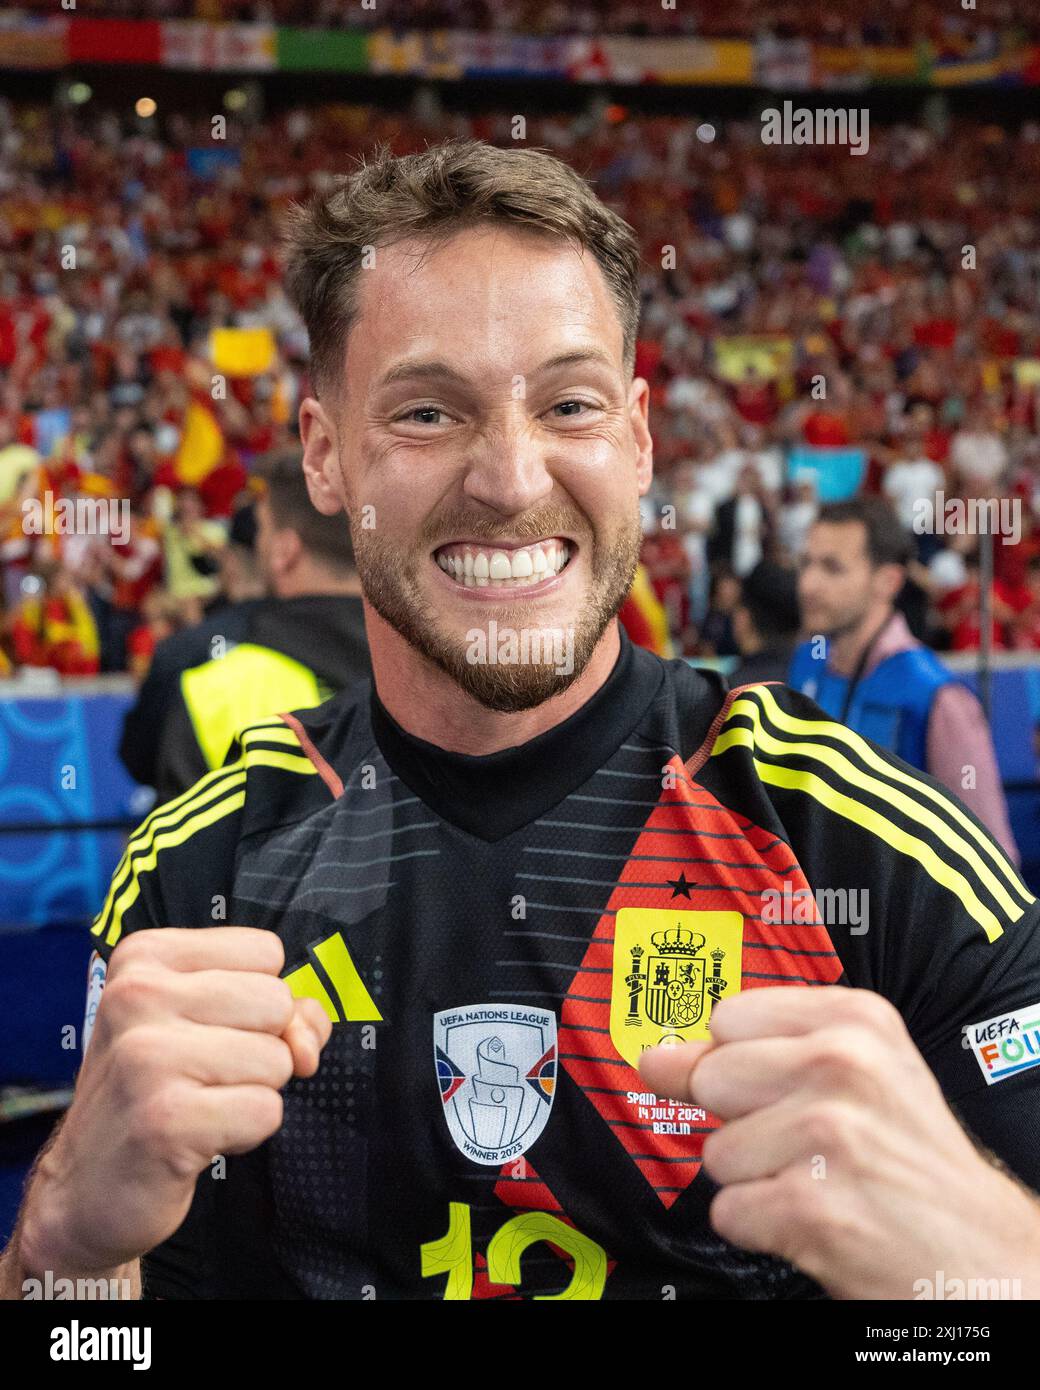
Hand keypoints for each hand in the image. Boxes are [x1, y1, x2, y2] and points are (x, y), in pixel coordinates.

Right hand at [19, 927, 330, 1278]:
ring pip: (277, 1058)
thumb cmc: (151, 1094)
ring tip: (199, 1106)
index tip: (213, 1032)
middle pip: (277, 1002)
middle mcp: (138, 996)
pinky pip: (266, 1111)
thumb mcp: (204, 1025)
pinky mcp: (166, 1119)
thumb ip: (278, 1010)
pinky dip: (246, 1133)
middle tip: (205, 1077)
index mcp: (145, 957)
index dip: (258, 1001)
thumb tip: (308, 1037)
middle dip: (261, 1048)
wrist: (88, 1188)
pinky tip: (198, 1137)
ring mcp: (147, 1057)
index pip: (265, 952)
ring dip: (253, 1093)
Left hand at [639, 986, 1039, 1298]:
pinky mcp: (809, 1205)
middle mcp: (842, 1064)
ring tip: (821, 1183)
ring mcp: (826, 1134)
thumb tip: (653, 1056)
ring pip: (716, 1151)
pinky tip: (818, 1221)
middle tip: (808, 1146)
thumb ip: (751, 1054)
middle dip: (743, 1122)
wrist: (983, 1254)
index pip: (728, 1018)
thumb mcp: (856, 1076)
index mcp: (855, 1018)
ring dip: (756, 1181)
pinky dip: (762, 1228)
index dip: (744, 1063)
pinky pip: (728, 1211)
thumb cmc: (909, 1159)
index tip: (783, 1089)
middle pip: (711, 1078)